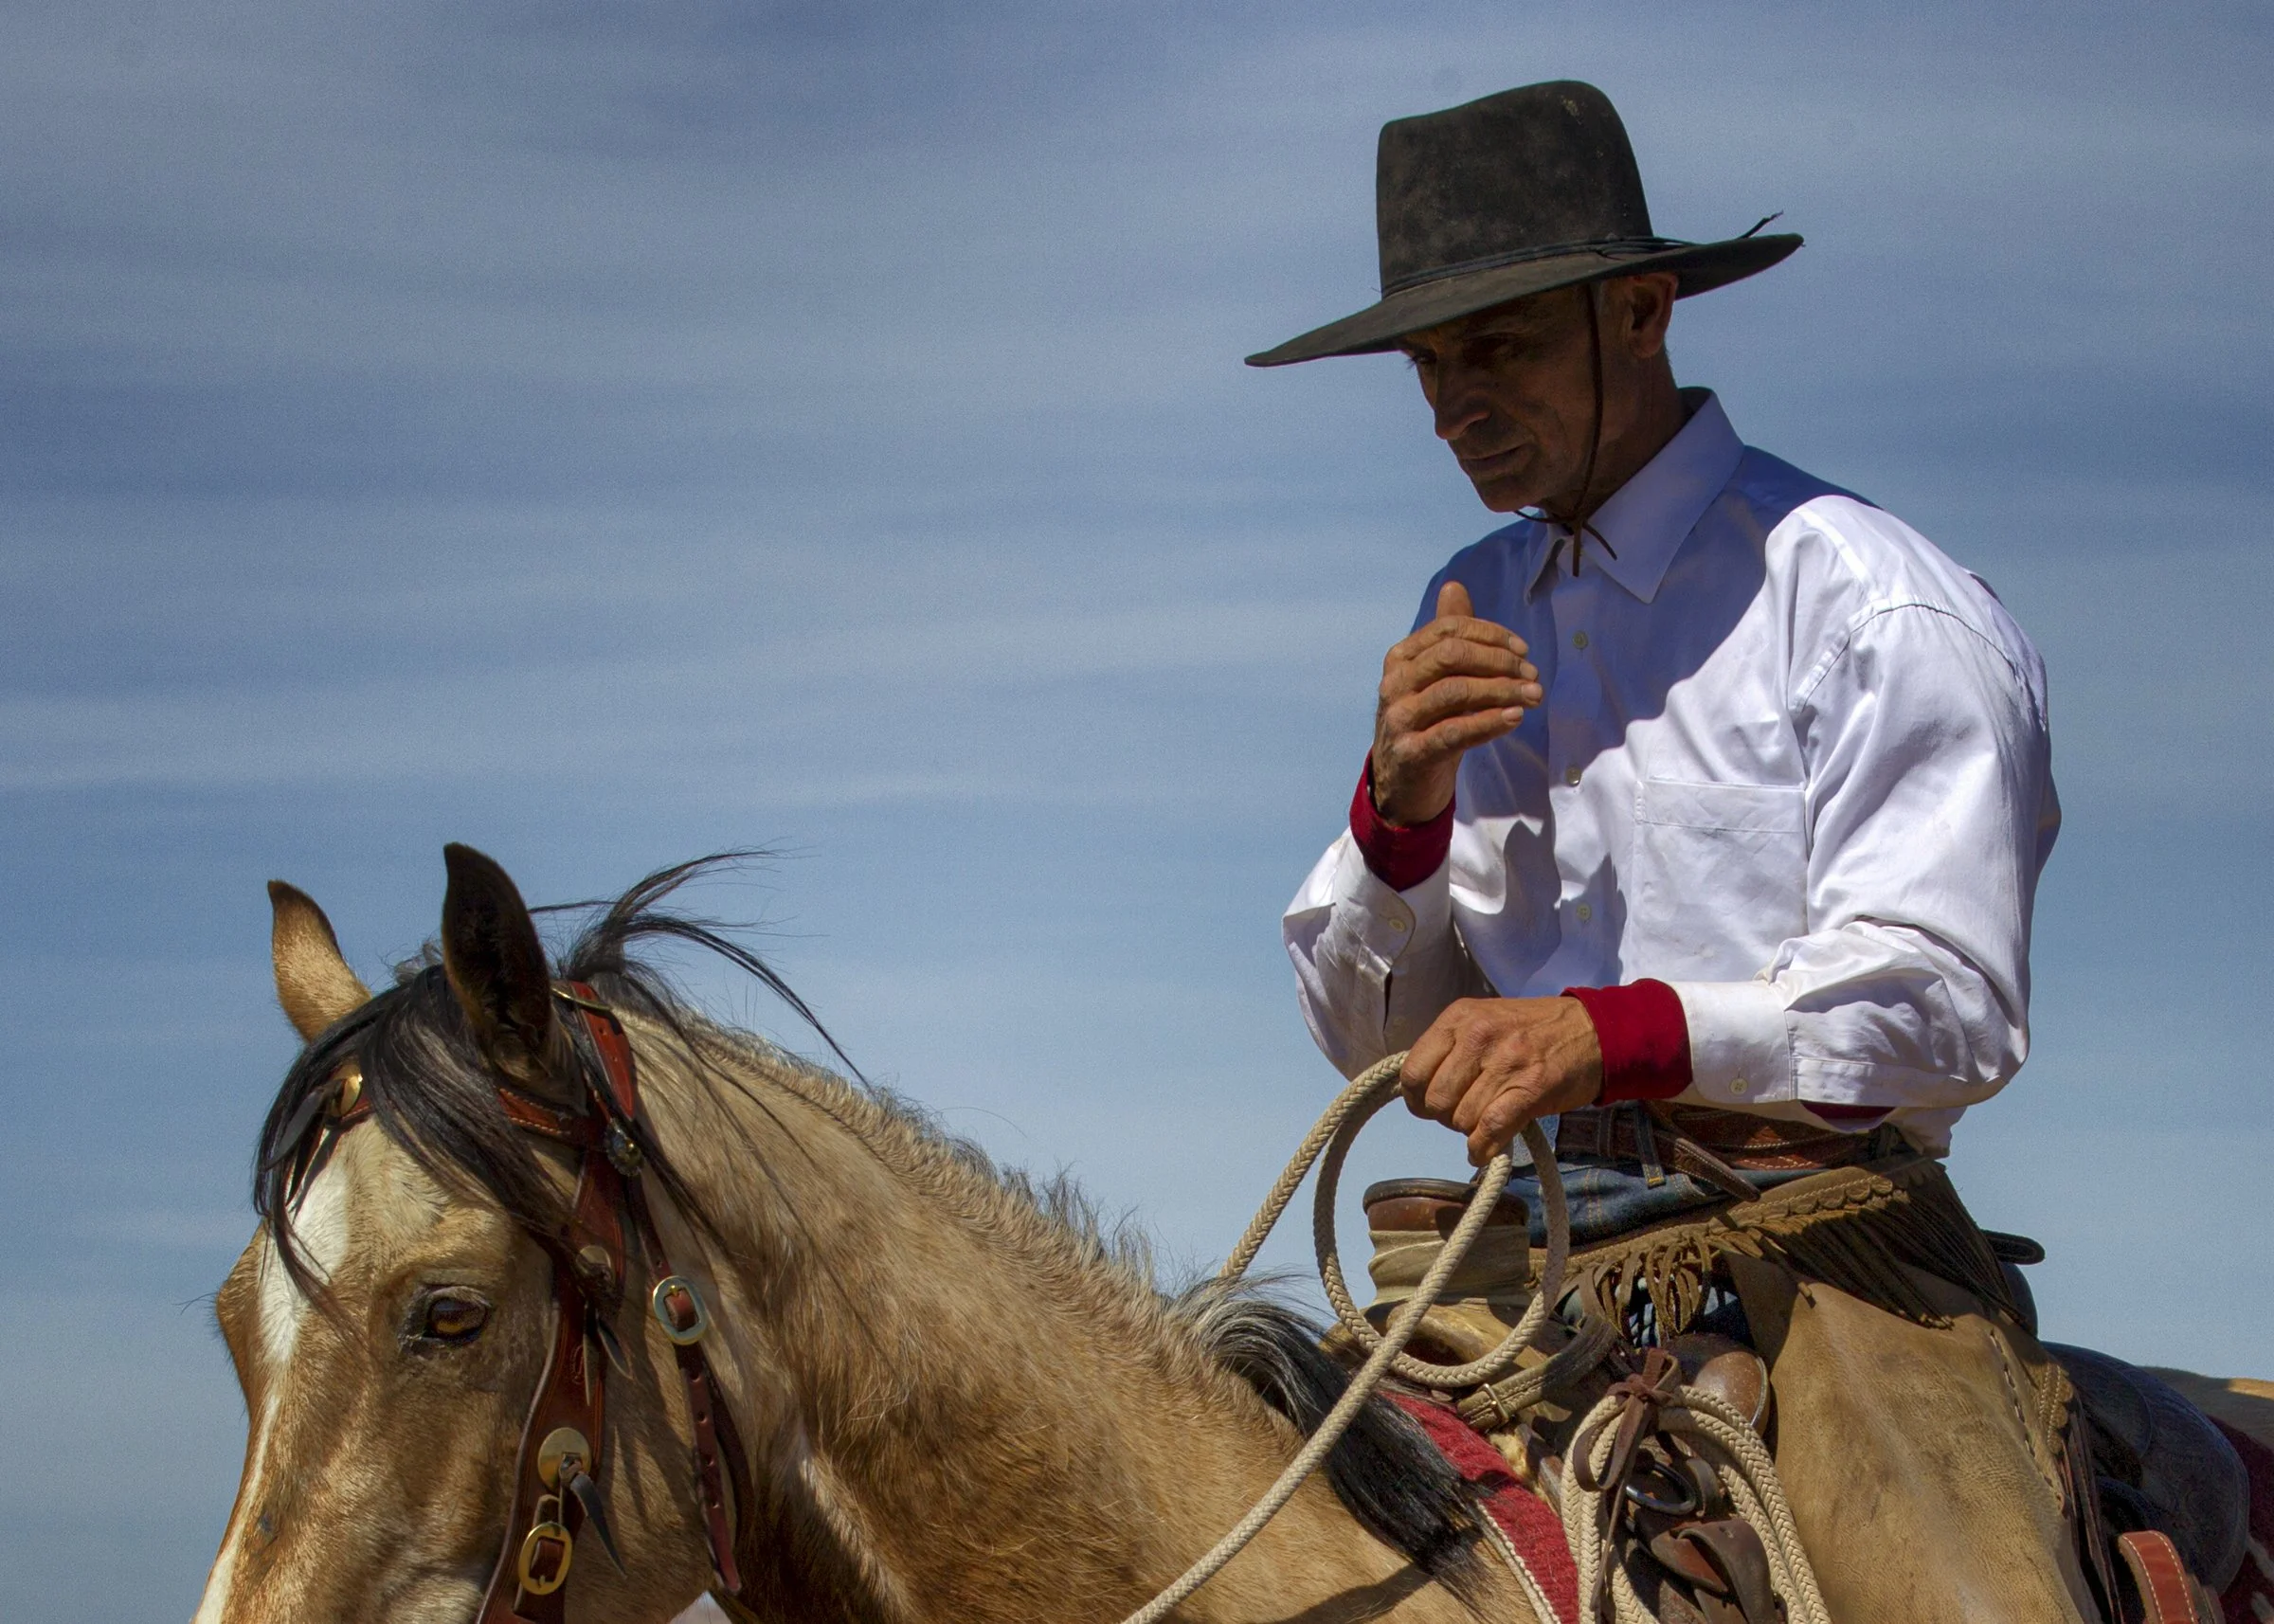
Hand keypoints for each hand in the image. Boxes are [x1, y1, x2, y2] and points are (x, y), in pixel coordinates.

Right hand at [1371, 582, 1541, 825]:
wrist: (1401, 782)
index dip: (1490, 634)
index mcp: (1401, 658)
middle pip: (1452, 655)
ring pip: (1456, 692)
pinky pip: (1455, 732)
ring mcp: (1400, 719)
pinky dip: (1489, 722)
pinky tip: (1514, 718)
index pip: (1449, 629)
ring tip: (1533, 696)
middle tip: (1532, 675)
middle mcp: (1395, 684)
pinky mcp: (1412, 753)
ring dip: (1502, 690)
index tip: (1523, 650)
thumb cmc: (1426, 722)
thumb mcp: (1435, 678)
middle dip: (1499, 661)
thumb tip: (1454, 587)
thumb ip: (1447, 635)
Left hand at [1400, 997, 1603, 1165]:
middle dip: (1445, 1117)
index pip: (1412, 1070)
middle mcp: (1478, 1036)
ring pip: (1462, 1119)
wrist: (1595, 1030)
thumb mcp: (1484, 1019)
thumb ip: (1451, 1047)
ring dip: (1470, 1131)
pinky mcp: (1531, 1090)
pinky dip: (1482, 1148)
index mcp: (1460, 1017)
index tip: (1429, 1105)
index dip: (1416, 1098)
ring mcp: (1506, 1063)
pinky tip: (1484, 1149)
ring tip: (1485, 1121)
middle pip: (1436, 1100)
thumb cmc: (1534, 1028)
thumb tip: (1419, 1087)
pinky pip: (1490, 1130)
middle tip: (1464, 1114)